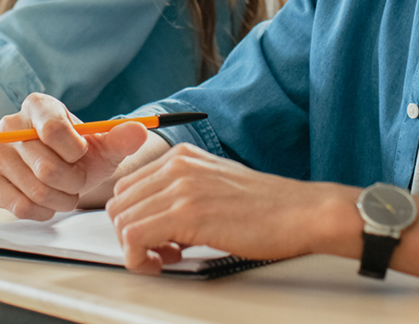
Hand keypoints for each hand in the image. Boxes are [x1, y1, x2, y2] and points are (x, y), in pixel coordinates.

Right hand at [0, 92, 150, 220]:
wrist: (65, 170)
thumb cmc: (83, 153)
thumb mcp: (106, 144)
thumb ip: (123, 136)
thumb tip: (140, 130)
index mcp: (38, 105)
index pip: (54, 130)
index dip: (76, 151)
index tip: (83, 153)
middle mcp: (10, 124)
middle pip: (46, 167)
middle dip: (73, 180)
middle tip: (79, 179)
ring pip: (35, 189)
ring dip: (61, 198)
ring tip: (68, 190)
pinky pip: (18, 206)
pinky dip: (42, 210)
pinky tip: (50, 203)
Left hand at [106, 143, 359, 273]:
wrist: (299, 212)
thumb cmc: (267, 206)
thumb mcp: (216, 185)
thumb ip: (183, 193)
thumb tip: (155, 221)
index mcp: (183, 156)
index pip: (128, 186)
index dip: (134, 218)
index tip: (154, 237)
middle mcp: (178, 165)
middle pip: (119, 204)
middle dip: (130, 234)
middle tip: (158, 251)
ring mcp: (181, 187)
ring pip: (122, 222)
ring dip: (136, 249)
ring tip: (165, 257)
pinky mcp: (187, 213)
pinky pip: (134, 239)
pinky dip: (140, 259)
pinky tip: (164, 263)